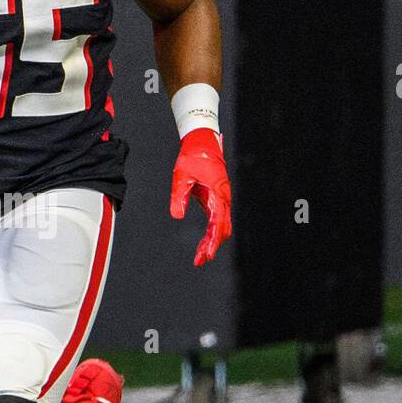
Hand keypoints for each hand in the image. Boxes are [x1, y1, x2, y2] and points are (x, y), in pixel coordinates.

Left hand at [170, 127, 231, 266]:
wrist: (202, 141)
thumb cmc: (193, 156)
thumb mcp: (181, 176)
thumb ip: (179, 196)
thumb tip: (177, 216)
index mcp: (218, 193)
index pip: (217, 223)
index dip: (212, 241)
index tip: (205, 255)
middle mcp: (224, 197)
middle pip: (222, 228)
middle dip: (212, 246)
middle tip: (200, 261)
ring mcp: (222, 198)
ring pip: (222, 225)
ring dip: (212, 241)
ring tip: (200, 256)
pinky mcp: (217, 198)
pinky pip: (218, 219)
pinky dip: (212, 232)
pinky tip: (205, 242)